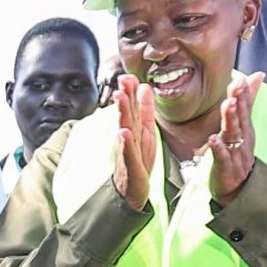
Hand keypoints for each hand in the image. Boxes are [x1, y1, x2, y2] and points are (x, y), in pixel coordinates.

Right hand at [112, 75, 159, 211]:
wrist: (132, 191)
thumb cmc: (138, 161)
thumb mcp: (146, 131)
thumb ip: (145, 110)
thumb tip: (145, 87)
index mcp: (135, 128)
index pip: (133, 107)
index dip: (131, 91)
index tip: (129, 75)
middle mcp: (129, 137)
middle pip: (127, 114)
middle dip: (125, 96)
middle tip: (123, 79)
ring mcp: (128, 151)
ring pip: (126, 129)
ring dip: (123, 113)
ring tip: (120, 97)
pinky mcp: (131, 166)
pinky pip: (128, 152)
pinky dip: (125, 142)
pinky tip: (123, 132)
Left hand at [206, 73, 262, 200]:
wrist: (237, 189)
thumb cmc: (238, 154)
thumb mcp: (243, 127)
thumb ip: (247, 102)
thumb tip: (257, 76)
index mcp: (246, 130)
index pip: (245, 109)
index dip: (243, 94)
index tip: (240, 79)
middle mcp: (243, 140)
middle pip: (241, 119)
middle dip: (239, 102)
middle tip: (236, 86)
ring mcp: (235, 154)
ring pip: (233, 135)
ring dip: (230, 119)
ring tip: (227, 104)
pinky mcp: (226, 169)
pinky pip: (222, 157)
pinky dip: (219, 148)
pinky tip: (213, 139)